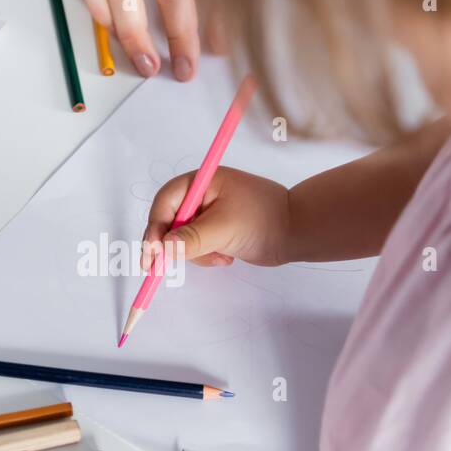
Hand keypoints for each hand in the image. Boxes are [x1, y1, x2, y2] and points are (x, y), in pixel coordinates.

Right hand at [141, 166, 291, 269]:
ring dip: (196, 253)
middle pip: (168, 221)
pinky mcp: (216, 229)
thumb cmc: (265, 220)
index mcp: (201, 181)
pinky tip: (227, 257)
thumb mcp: (224, 229)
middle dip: (173, 245)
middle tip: (160, 269)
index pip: (165, 203)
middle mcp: (201, 194)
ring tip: (221, 257)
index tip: (152, 254)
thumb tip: (162, 249)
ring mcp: (208, 212)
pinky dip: (207, 256)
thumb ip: (190, 239)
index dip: (155, 228)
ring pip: (181, 238)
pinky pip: (197, 246)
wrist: (298, 231)